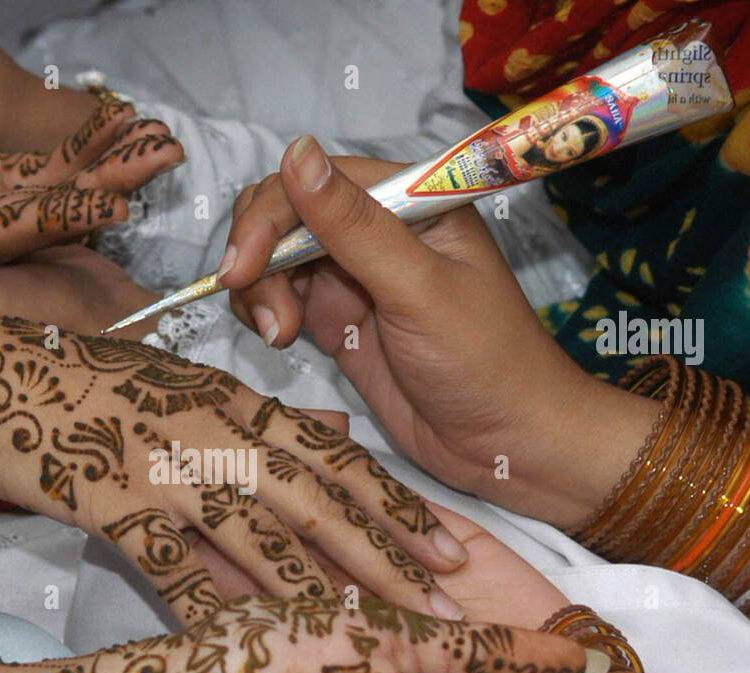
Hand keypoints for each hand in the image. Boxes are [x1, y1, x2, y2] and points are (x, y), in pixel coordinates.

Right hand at [0, 311, 480, 622]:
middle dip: (387, 554)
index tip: (447, 547)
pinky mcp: (108, 495)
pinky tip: (251, 647)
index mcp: (229, 400)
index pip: (332, 457)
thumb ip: (256, 414)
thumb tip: (334, 431)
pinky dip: (211, 606)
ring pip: (260, 534)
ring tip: (378, 637)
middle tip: (446, 604)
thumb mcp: (174, 385)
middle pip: (316, 498)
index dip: (394, 505)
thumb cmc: (73, 383)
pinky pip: (170, 563)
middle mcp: (210, 429)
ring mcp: (161, 462)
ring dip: (323, 590)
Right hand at [220, 137, 658, 528]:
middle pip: (286, 213)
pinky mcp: (339, 318)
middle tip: (264, 314)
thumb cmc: (483, 361)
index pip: (316, 181)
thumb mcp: (417, 289)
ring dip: (260, 290)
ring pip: (276, 256)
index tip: (242, 269)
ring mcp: (355, 274)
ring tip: (281, 336)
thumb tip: (297, 151)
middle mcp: (378, 228)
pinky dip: (267, 311)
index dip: (269, 217)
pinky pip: (283, 295)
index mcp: (410, 201)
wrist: (507, 444)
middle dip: (259, 255)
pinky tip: (281, 339)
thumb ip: (355, 226)